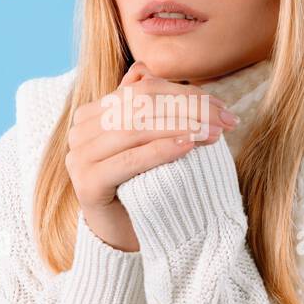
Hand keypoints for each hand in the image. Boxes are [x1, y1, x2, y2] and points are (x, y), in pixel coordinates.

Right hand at [66, 61, 238, 251]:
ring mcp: (78, 156)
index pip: (144, 90)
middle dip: (189, 109)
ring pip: (135, 129)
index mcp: (92, 113)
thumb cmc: (138, 186)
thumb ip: (140, 106)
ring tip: (214, 133)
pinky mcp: (86, 184)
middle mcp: (80, 130)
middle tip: (225, 120)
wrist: (120, 236)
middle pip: (141, 105)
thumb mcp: (142, 141)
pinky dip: (160, 150)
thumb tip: (143, 67)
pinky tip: (188, 146)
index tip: (223, 108)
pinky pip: (129, 161)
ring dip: (180, 127)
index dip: (186, 94)